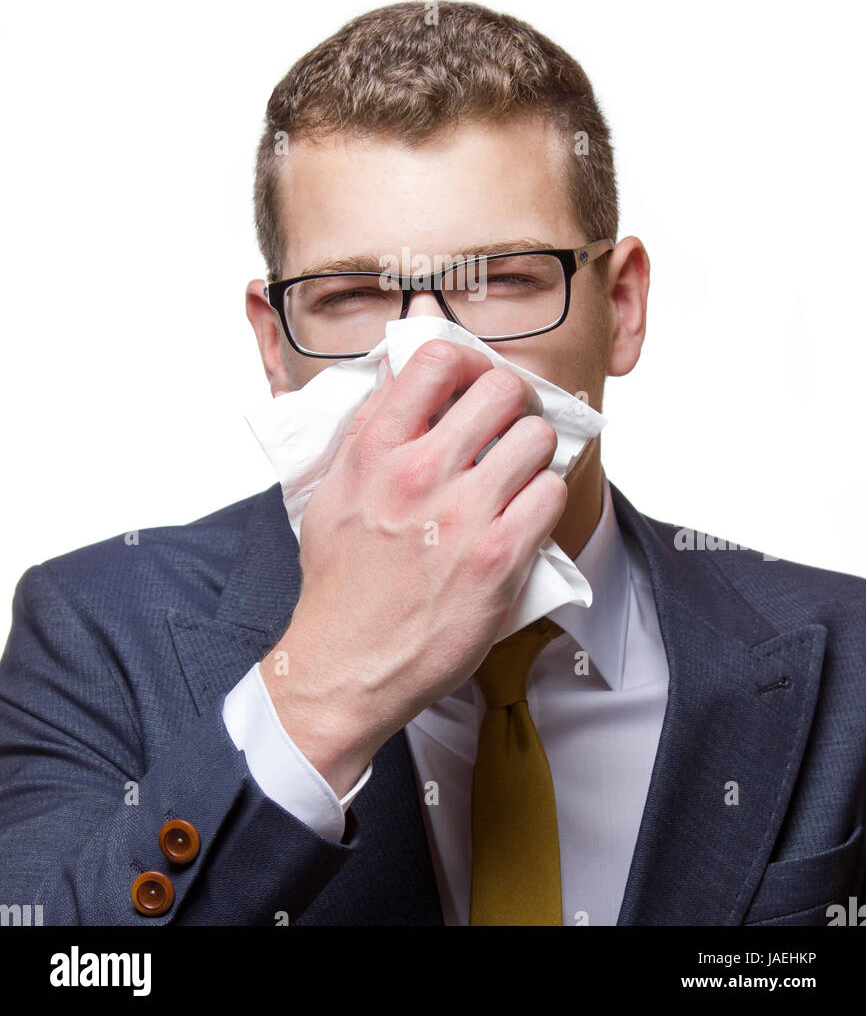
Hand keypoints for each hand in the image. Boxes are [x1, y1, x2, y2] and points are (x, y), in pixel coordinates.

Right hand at [259, 339, 567, 795]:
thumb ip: (369, 427)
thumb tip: (402, 372)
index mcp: (375, 450)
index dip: (466, 362)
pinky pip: (551, 493)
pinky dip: (543, 497)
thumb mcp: (333, 489)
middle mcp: (420, 473)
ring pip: (536, 437)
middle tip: (506, 425)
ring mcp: (463, 516)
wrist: (348, 665)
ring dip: (532, 450)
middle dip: (511, 403)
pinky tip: (524, 511)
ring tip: (518, 471)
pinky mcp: (500, 559)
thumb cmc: (340, 579)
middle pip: (501, 389)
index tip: (471, 383)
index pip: (437, 360)